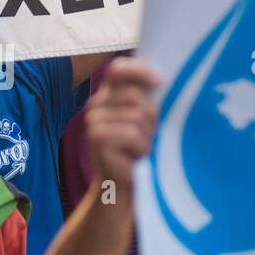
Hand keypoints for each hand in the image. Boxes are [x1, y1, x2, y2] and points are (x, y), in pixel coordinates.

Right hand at [84, 58, 160, 195]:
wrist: (121, 184)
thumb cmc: (136, 148)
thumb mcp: (143, 118)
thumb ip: (145, 96)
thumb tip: (161, 77)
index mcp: (106, 95)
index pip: (118, 69)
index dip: (140, 71)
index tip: (159, 82)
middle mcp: (95, 104)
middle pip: (134, 95)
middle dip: (150, 116)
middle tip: (148, 135)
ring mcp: (92, 120)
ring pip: (135, 116)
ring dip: (146, 136)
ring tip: (140, 148)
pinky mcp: (95, 138)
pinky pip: (131, 134)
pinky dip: (141, 147)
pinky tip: (134, 157)